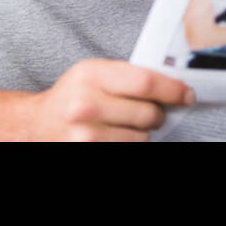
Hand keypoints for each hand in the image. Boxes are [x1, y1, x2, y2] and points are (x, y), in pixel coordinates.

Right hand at [26, 58, 195, 140]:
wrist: (38, 125)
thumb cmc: (73, 95)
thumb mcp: (94, 72)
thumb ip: (127, 75)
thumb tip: (173, 84)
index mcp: (91, 75)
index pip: (145, 83)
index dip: (173, 90)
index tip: (187, 95)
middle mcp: (86, 106)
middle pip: (149, 114)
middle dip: (158, 114)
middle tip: (152, 112)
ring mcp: (86, 136)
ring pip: (142, 138)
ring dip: (142, 133)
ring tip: (123, 125)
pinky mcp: (87, 153)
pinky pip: (129, 151)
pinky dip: (130, 145)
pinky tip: (116, 137)